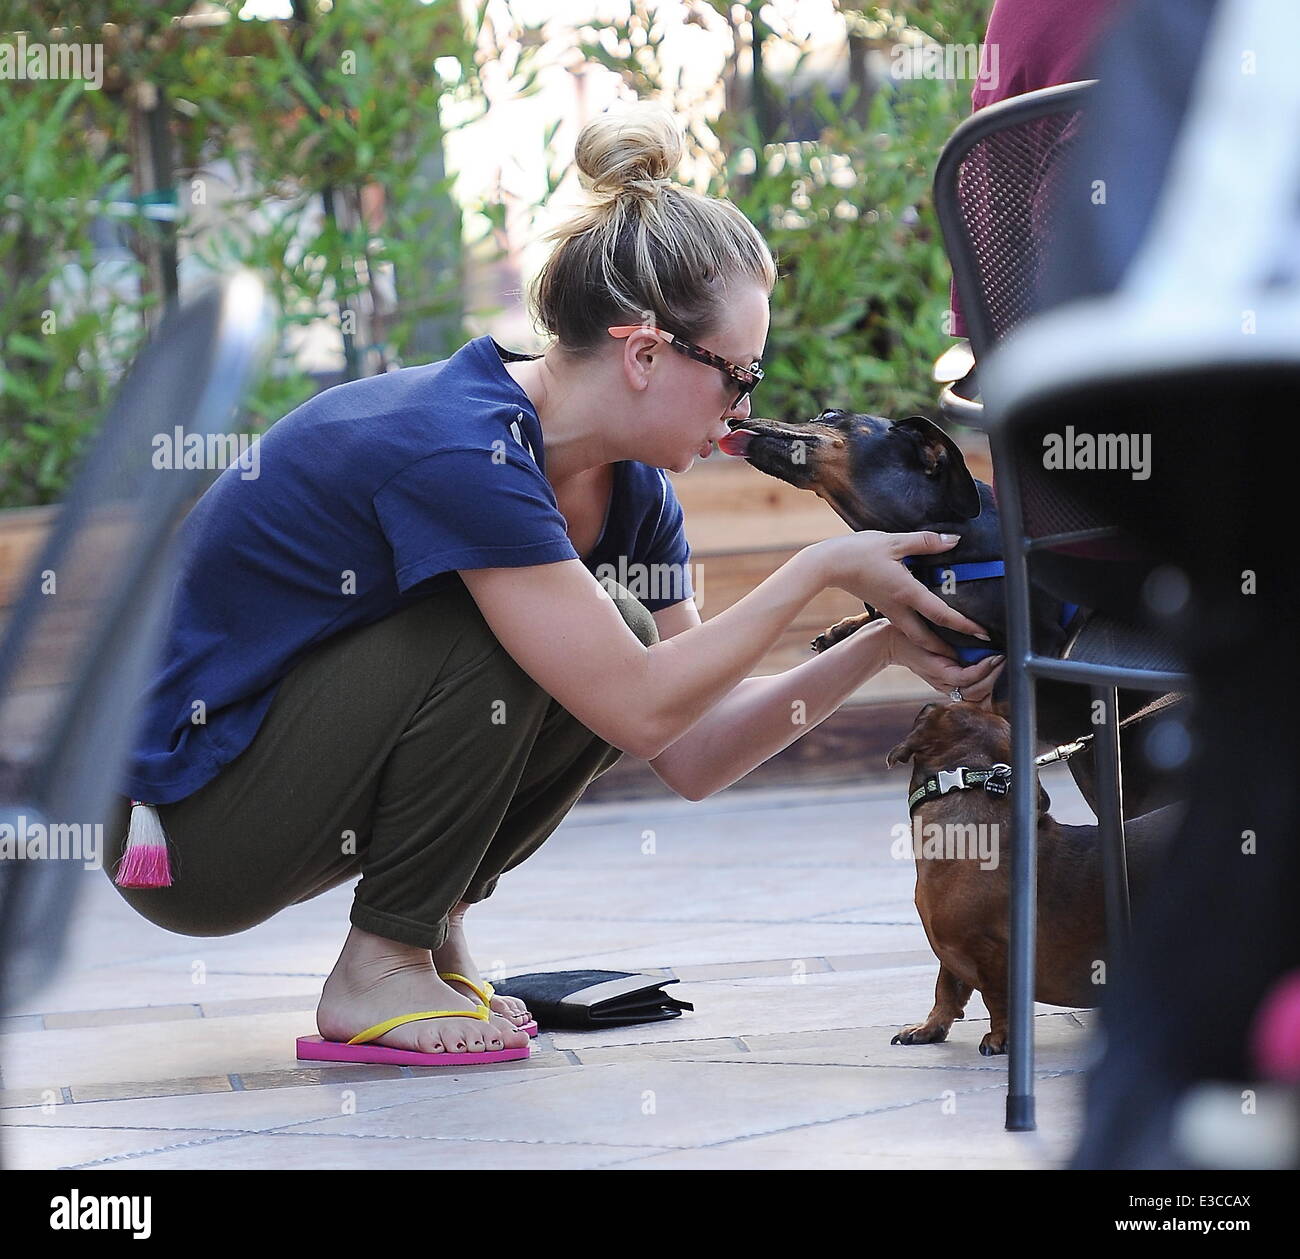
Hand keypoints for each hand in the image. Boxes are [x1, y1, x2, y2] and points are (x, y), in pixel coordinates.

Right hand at [818, 531, 992, 653]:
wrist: (827, 565)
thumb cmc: (858, 552)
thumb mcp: (894, 542)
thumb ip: (926, 542)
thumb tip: (953, 540)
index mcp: (906, 592)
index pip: (941, 614)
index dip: (964, 625)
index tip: (983, 634)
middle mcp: (899, 607)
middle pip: (926, 638)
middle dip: (946, 649)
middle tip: (967, 653)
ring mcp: (888, 609)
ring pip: (915, 633)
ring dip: (933, 643)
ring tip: (950, 645)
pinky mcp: (882, 606)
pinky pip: (905, 624)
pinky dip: (920, 629)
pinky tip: (927, 622)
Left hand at [885, 626, 1004, 701]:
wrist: (895, 639)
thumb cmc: (924, 642)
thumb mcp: (952, 651)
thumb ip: (970, 658)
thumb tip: (998, 656)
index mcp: (955, 685)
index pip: (983, 700)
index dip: (999, 695)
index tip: (1014, 680)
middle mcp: (950, 687)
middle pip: (983, 697)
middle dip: (1001, 684)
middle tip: (1013, 666)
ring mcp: (945, 682)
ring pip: (977, 689)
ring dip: (995, 675)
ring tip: (1005, 661)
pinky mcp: (939, 672)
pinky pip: (966, 677)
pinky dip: (982, 669)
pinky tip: (992, 659)